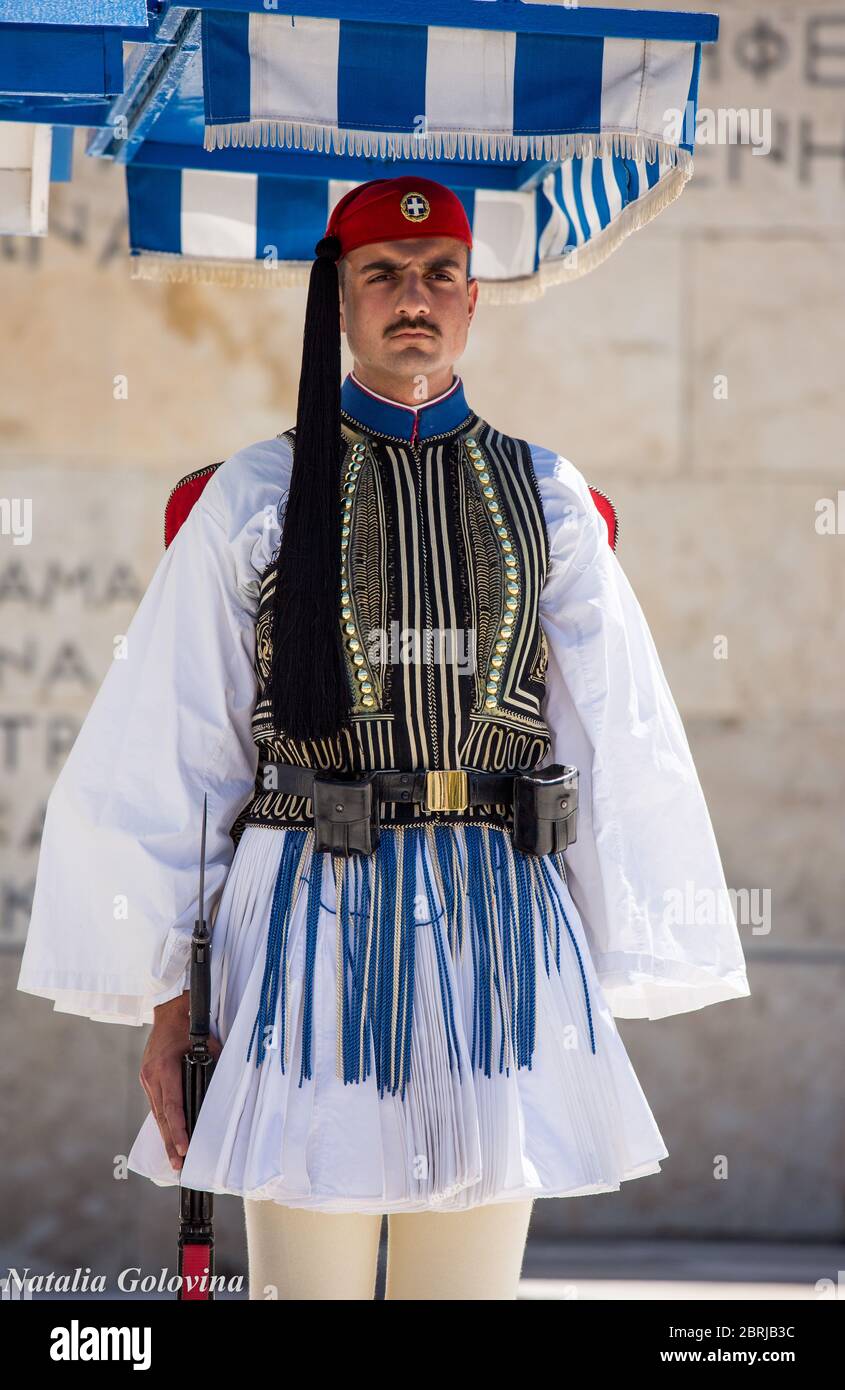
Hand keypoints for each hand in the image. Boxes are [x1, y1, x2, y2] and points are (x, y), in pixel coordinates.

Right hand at [139, 990, 222, 1172]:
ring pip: (157, 1113)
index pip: (172, 1107)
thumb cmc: (189, 1024)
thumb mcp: (207, 1042)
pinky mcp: (147, 1078)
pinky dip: (164, 1121)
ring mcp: (147, 1078)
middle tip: (178, 1165)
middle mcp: (151, 1076)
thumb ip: (214, 1065)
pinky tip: (170, 1135)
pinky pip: (156, 1104)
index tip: (183, 1149)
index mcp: (163, 1068)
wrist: (169, 1010)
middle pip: (162, 1117)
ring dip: (166, 1135)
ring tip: (174, 1157)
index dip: (179, 1130)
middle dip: (170, 1143)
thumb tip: (226, 1087)